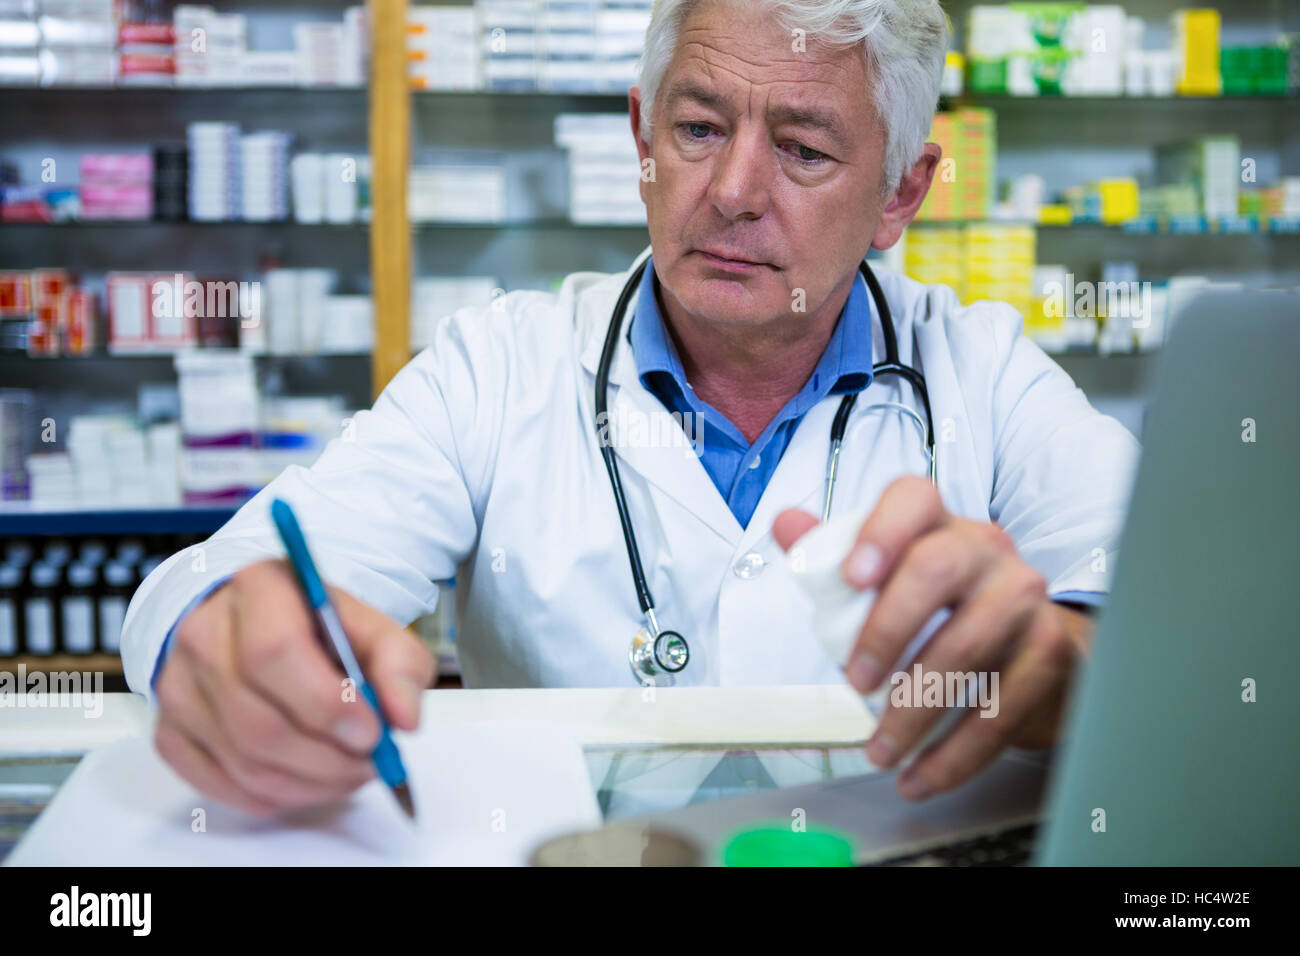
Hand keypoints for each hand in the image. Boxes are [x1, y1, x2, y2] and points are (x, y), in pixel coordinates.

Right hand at [153, 559, 434, 816]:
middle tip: (371, 763)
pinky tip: (308, 779)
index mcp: (258, 588)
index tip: (371, 732)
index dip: (326, 704)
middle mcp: (203, 634)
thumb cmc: (318, 628)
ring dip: (311, 783)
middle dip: (328, 759)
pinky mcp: (169, 732)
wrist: (259, 626)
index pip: (275, 652)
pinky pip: (222, 786)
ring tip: (349, 771)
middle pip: (258, 722)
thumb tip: (404, 718)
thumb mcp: (372, 627)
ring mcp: (177, 687)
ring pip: (244, 762)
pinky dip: (276, 797)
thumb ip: (401, 664)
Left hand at [774, 476, 1093, 800]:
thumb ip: (832, 551)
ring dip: (913, 712)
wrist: (1034, 645)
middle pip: (935, 569)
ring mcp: (1024, 598)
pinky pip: (999, 708)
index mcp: (938, 524)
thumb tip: (786, 525)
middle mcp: (986, 550)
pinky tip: (920, 776)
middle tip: (855, 682)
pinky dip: (954, 754)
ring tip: (879, 750)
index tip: (852, 577)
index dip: (881, 531)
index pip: (913, 499)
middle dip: (886, 630)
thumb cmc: (944, 607)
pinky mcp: (1050, 653)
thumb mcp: (888, 577)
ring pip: (965, 648)